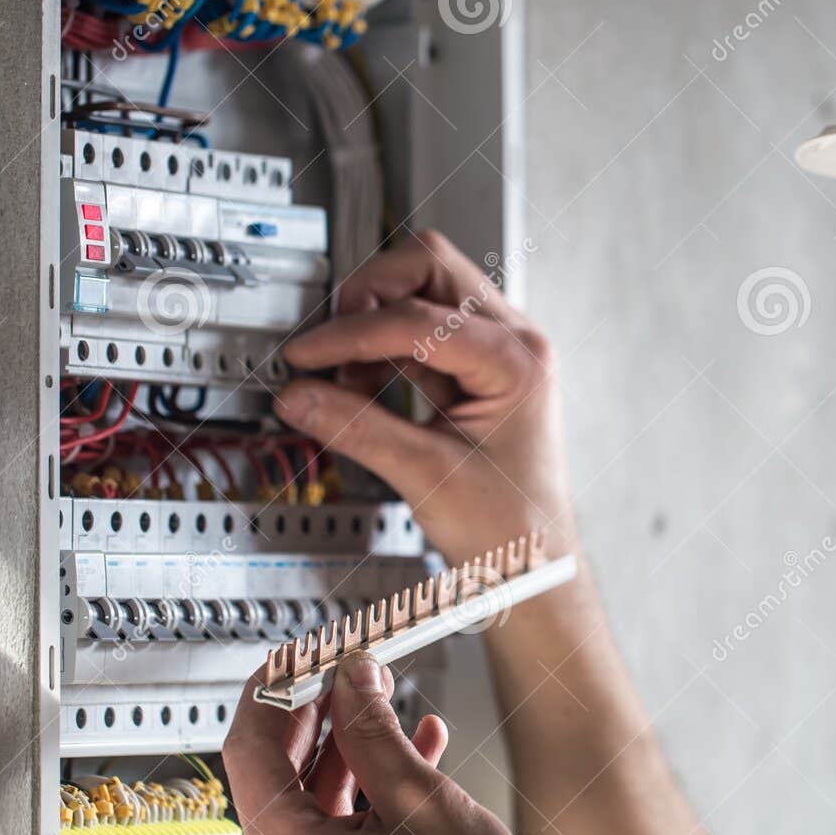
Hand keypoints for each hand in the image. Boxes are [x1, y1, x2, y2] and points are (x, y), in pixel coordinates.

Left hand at [222, 657, 601, 834]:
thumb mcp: (420, 797)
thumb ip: (372, 727)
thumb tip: (351, 679)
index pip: (250, 749)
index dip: (275, 690)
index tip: (298, 656)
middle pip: (278, 776)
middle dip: (320, 717)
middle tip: (353, 673)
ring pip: (310, 804)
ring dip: (350, 750)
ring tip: (390, 706)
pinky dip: (364, 792)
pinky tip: (409, 754)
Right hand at [273, 230, 575, 563]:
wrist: (535, 566)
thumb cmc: (511, 529)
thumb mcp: (426, 477)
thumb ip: (357, 430)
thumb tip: (300, 396)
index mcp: (517, 362)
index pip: (419, 320)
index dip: (351, 334)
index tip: (306, 354)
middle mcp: (515, 342)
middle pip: (429, 268)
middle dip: (369, 296)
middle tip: (328, 342)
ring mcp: (498, 351)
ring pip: (425, 290)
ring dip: (375, 323)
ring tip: (346, 379)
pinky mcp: (477, 369)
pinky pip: (421, 330)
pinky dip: (383, 349)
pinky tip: (363, 387)